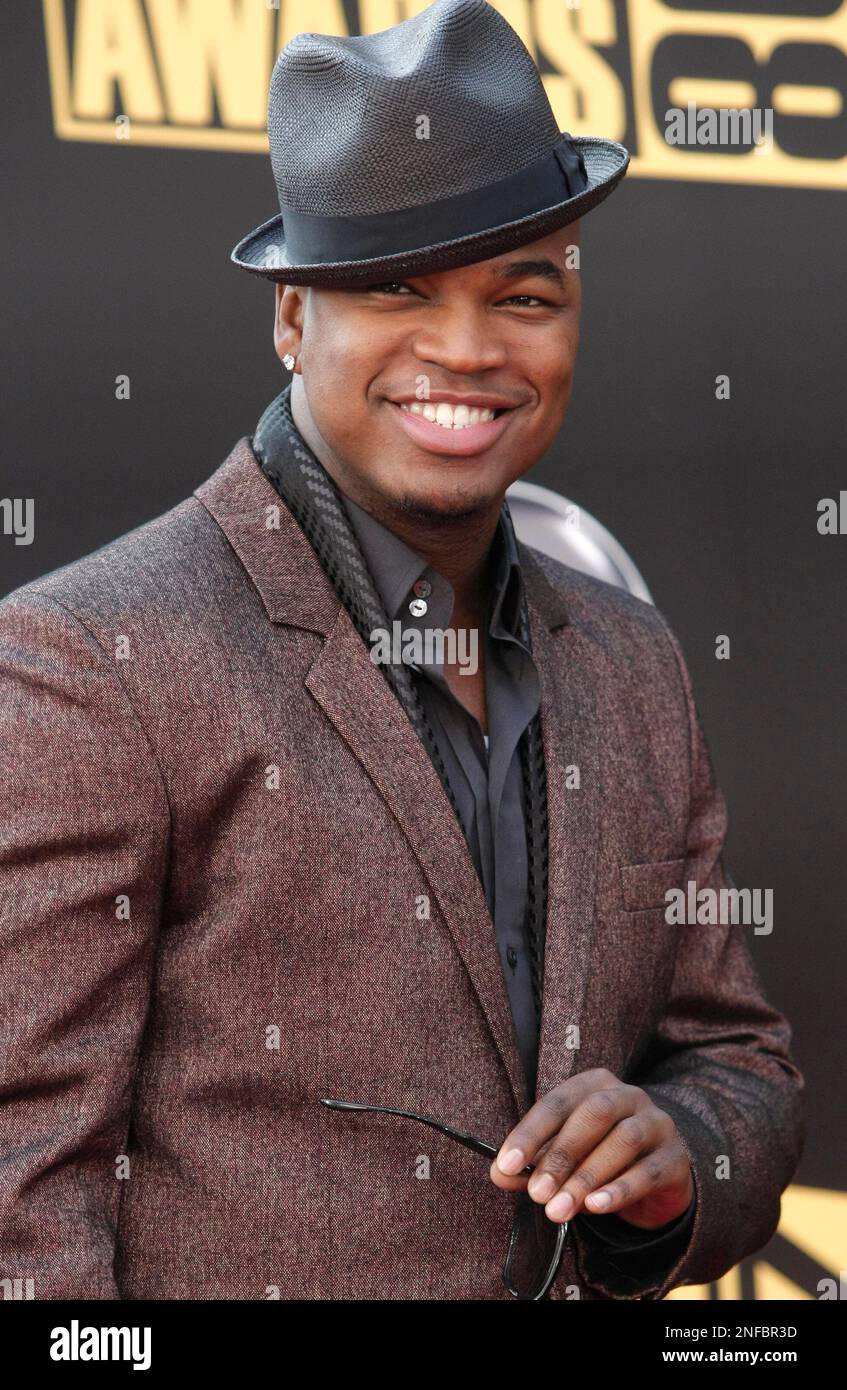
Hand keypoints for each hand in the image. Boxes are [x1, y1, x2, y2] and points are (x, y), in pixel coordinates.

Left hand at [490, 1068, 693, 1228]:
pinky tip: (596, 1206)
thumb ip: (533, 1164)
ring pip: (623, 1141)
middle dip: (561, 1155)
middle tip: (537, 1193)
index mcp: (594, 1085)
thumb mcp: (564, 1158)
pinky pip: (649, 1171)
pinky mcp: (676, 1157)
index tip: (506, 1165)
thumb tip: (500, 1174)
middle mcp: (628, 1096)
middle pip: (594, 1115)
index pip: (558, 1102)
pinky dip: (620, 1189)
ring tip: (560, 1209)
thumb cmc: (602, 1156)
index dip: (530, 1133)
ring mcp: (657, 1123)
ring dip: (587, 1176)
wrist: (658, 1176)